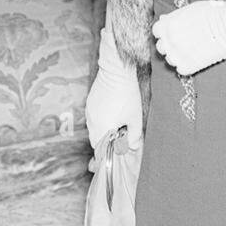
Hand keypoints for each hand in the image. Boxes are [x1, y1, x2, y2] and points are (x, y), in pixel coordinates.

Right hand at [85, 18, 142, 149]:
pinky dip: (101, 120)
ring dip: (103, 131)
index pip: (98, 150)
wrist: (116, 70)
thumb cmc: (127, 94)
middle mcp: (92, 121)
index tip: (112, 155)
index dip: (105, 155)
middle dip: (105, 143)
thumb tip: (133, 146)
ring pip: (94, 128)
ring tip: (118, 125)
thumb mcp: (135, 117)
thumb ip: (134, 135)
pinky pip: (93, 117)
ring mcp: (89, 110)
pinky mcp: (90, 102)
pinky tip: (113, 113)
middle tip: (119, 139)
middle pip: (95, 140)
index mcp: (101, 127)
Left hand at [152, 0, 225, 76]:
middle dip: (170, 44)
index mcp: (167, 25)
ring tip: (193, 50)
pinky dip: (187, 66)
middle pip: (161, 47)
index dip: (165, 32)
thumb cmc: (212, 14)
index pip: (156, 32)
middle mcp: (169, 41)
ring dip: (178, 56)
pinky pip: (180, 70)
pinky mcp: (188, 67)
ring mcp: (177, 55)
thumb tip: (163, 19)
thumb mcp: (188, 10)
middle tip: (185, 42)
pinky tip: (197, 58)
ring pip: (170, 60)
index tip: (175, 32)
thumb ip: (173, 17)